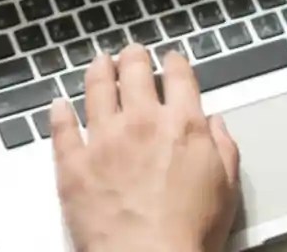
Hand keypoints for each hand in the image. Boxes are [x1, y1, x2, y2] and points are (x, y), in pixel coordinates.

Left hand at [50, 45, 240, 251]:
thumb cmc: (189, 234)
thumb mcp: (226, 190)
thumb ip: (223, 150)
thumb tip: (215, 125)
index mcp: (182, 126)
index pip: (179, 77)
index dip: (174, 62)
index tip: (170, 59)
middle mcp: (141, 122)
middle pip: (134, 72)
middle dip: (134, 57)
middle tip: (132, 53)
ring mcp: (103, 139)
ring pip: (96, 88)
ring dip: (98, 70)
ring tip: (100, 63)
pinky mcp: (73, 162)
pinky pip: (62, 126)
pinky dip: (60, 111)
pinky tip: (59, 104)